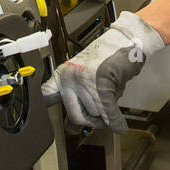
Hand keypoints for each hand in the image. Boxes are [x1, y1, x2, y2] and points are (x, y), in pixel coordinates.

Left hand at [40, 12, 164, 132]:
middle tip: (98, 117)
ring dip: (107, 114)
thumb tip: (71, 128)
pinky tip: (119, 126)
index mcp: (63, 76)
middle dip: (91, 121)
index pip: (46, 96)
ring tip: (112, 99)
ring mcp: (85, 82)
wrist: (123, 41)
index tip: (47, 119)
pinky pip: (108, 112)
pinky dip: (115, 121)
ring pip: (96, 115)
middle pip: (76, 117)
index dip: (46, 108)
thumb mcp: (82, 74)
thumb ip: (75, 99)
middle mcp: (70, 79)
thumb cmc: (105, 58)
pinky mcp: (102, 85)